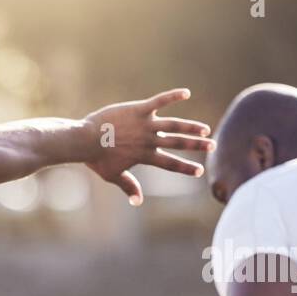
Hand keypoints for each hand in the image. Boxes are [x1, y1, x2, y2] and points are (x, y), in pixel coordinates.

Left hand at [82, 88, 213, 205]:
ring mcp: (145, 124)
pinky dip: (173, 96)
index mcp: (145, 156)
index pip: (170, 163)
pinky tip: (186, 93)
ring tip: (204, 129)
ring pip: (174, 124)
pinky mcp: (139, 109)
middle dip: (197, 145)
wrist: (84, 140)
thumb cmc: (96, 159)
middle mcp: (149, 140)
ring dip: (191, 126)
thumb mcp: (113, 175)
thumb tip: (137, 202)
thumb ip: (128, 186)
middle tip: (212, 146)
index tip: (199, 172)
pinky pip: (160, 101)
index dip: (185, 168)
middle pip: (178, 143)